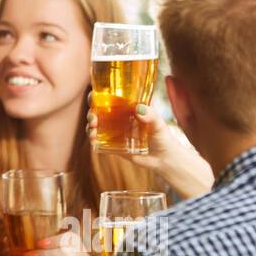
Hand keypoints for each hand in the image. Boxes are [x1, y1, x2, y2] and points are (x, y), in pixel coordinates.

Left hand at [19, 229, 106, 255]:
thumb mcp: (62, 245)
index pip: (65, 239)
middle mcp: (77, 255)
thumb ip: (41, 245)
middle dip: (43, 255)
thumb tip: (10, 248)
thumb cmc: (67, 255)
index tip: (39, 244)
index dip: (52, 241)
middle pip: (62, 254)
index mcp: (73, 241)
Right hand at [85, 93, 213, 198]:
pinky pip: (101, 142)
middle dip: (92, 113)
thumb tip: (139, 109)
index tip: (93, 96)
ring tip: (92, 130)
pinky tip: (93, 141)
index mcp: (128, 109)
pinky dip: (94, 141)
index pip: (111, 98)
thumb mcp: (159, 124)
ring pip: (97, 126)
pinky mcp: (115, 146)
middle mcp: (119, 119)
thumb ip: (151, 115)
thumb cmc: (164, 137)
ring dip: (90, 127)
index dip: (99, 96)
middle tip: (93, 118)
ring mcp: (116, 132)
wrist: (165, 159)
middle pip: (100, 112)